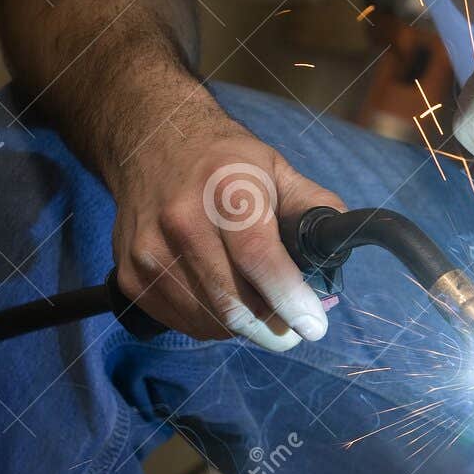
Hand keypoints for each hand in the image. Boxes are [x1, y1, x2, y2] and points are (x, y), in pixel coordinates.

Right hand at [111, 108, 344, 351]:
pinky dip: (213, 324)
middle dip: (275, 327)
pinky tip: (223, 299)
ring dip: (245, 327)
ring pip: (210, 322)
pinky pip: (184, 323)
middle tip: (295, 326)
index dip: (290, 299)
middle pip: (234, 304)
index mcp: (225, 189)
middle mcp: (180, 221)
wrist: (150, 145)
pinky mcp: (130, 276)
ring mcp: (149, 253)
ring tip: (260, 305)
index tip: (314, 325)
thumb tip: (344, 246)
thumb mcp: (277, 171)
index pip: (258, 258)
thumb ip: (314, 208)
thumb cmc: (226, 163)